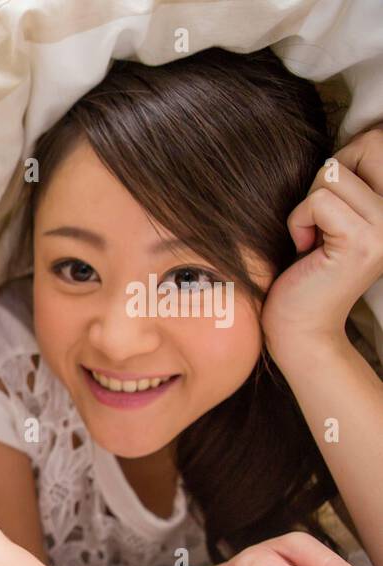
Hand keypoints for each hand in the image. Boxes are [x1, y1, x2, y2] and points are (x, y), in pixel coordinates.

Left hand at [262, 127, 382, 353]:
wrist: (300, 326)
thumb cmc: (307, 265)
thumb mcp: (336, 211)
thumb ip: (350, 176)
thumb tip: (364, 130)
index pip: (378, 140)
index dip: (344, 162)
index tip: (332, 206)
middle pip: (361, 148)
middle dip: (326, 180)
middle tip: (322, 222)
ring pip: (333, 174)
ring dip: (308, 205)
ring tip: (315, 239)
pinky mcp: (363, 241)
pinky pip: (317, 200)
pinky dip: (298, 221)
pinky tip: (307, 249)